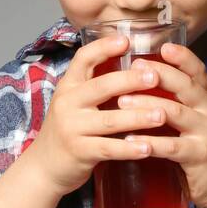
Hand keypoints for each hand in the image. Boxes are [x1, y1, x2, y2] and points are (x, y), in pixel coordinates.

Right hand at [28, 33, 178, 196]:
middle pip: (102, 86)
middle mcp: (68, 104)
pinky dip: (130, 149)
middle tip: (155, 76)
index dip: (104, 47)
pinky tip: (148, 147)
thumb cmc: (68, 131)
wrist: (44, 167)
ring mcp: (72, 129)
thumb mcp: (74, 103)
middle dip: (131, 80)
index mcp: (68, 87)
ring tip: (162, 114)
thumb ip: (95, 86)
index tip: (127, 40)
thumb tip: (131, 65)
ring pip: (110, 120)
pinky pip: (109, 149)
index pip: (83, 58)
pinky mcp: (80, 152)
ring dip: (139, 117)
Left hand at [114, 40, 206, 207]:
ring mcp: (206, 133)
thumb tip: (142, 79)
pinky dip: (150, 142)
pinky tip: (129, 139)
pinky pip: (171, 146)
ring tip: (122, 102)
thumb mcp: (196, 117)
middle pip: (185, 86)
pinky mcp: (198, 156)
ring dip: (147, 105)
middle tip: (133, 68)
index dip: (182, 57)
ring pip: (175, 113)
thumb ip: (177, 100)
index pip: (198, 71)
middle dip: (159, 75)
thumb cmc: (202, 146)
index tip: (162, 46)